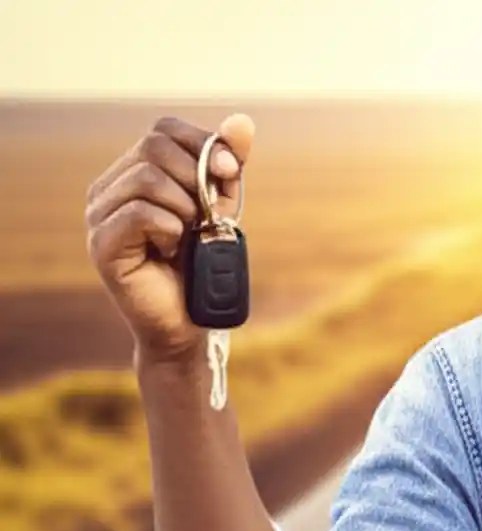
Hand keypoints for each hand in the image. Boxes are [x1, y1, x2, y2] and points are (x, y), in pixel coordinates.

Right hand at [84, 114, 254, 364]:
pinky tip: (172, 248)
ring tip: (188, 235)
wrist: (191, 318)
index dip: (203, 144)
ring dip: (186, 207)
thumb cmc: (203, 260)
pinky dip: (170, 227)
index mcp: (133, 172)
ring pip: (148, 177)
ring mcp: (99, 215)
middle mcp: (108, 188)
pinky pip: (140, 213)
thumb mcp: (222, 204)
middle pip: (154, 146)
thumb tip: (241, 121)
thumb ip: (228, 163)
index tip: (231, 173)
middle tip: (208, 215)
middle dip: (197, 178)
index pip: (164, 129)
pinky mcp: (101, 244)